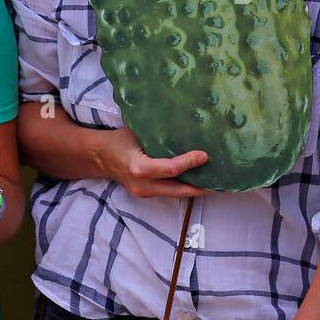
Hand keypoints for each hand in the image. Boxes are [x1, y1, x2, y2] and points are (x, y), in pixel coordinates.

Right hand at [94, 127, 209, 198]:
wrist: (100, 156)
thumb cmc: (120, 140)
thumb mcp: (137, 132)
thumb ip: (158, 134)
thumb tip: (185, 124)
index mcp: (139, 168)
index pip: (170, 168)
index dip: (189, 163)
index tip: (204, 156)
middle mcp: (142, 185)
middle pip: (177, 190)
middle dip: (199, 187)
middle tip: (219, 181)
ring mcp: (143, 193)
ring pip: (174, 194)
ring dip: (193, 189)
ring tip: (213, 183)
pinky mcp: (146, 195)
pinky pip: (168, 193)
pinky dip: (183, 188)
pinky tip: (197, 182)